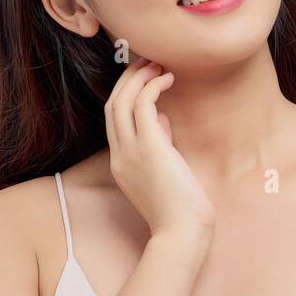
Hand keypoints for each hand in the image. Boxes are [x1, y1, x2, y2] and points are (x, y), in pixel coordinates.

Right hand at [104, 56, 215, 244]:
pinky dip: (151, 87)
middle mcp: (120, 156)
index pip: (114, 120)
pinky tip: (168, 78)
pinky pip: (141, 106)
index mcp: (121, 163)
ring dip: (137, 78)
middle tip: (147, 61)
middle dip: (127, 79)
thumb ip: (160, 141)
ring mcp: (130, 152)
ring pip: (120, 101)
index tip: (144, 78)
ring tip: (157, 63)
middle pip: (112, 105)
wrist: (183, 234)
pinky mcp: (149, 149)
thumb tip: (161, 115)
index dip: (126, 93)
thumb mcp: (166, 169)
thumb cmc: (182, 208)